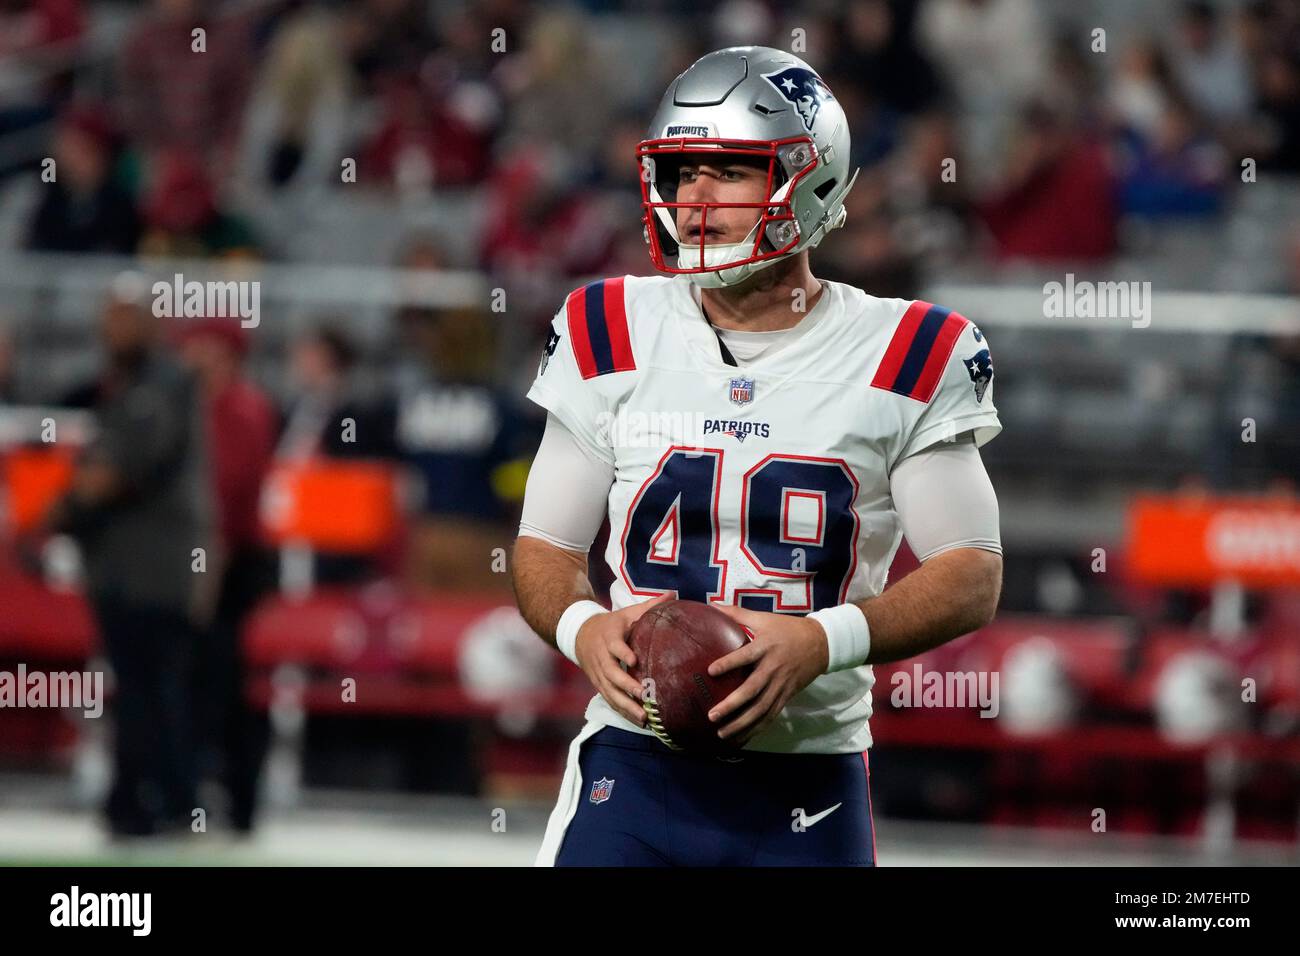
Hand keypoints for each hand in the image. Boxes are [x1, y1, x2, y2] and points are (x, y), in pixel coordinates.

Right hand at [574, 593, 672, 727]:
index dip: (622, 653)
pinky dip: (623, 711)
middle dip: (627, 686)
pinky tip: (640, 722)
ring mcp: (599, 674)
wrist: (579, 634)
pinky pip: (610, 700)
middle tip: (644, 695)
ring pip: (610, 692)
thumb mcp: (627, 613)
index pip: (615, 646)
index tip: (634, 661)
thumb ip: (649, 606)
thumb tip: (673, 594)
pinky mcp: (599, 685)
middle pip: (612, 674)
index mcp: (609, 638)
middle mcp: (602, 658)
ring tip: (644, 717)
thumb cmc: (611, 624)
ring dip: (626, 706)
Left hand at [706, 605, 828, 745]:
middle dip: (732, 705)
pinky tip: (741, 738)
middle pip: (752, 691)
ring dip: (741, 723)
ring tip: (722, 734)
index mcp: (766, 647)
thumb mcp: (764, 618)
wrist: (821, 643)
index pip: (745, 656)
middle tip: (712, 716)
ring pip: (761, 709)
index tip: (710, 671)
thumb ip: (738, 614)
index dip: (728, 664)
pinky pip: (770, 716)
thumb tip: (713, 605)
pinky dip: (756, 729)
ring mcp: (781, 686)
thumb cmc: (788, 629)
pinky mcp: (787, 696)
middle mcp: (773, 669)